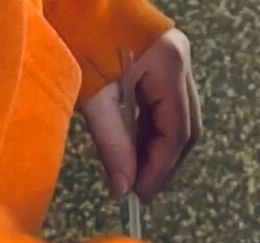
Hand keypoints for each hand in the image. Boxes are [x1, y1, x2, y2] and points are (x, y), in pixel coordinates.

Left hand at [80, 30, 201, 203]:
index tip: (139, 196)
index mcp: (169, 62)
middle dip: (163, 164)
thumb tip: (124, 189)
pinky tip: (131, 150)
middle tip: (139, 192)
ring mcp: (171, 58)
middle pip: (185, 127)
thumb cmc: (74, 29)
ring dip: (156, 150)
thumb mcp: (92, 94)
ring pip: (177, 118)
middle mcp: (179, 58)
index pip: (177, 131)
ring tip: (132, 174)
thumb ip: (112, 144)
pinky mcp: (157, 60)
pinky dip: (149, 132)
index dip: (159, 169)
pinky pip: (163, 105)